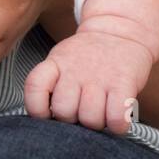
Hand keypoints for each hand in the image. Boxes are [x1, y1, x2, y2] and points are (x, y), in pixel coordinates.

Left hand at [23, 29, 153, 134]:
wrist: (121, 32)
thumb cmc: (88, 57)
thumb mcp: (62, 59)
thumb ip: (51, 83)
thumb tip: (47, 118)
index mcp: (56, 63)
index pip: (34, 87)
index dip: (37, 108)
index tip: (48, 115)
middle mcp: (75, 70)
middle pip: (64, 111)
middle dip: (72, 120)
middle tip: (81, 112)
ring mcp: (100, 76)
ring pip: (90, 119)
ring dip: (96, 125)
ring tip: (101, 114)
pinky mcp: (124, 83)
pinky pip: (116, 119)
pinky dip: (117, 126)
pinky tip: (117, 119)